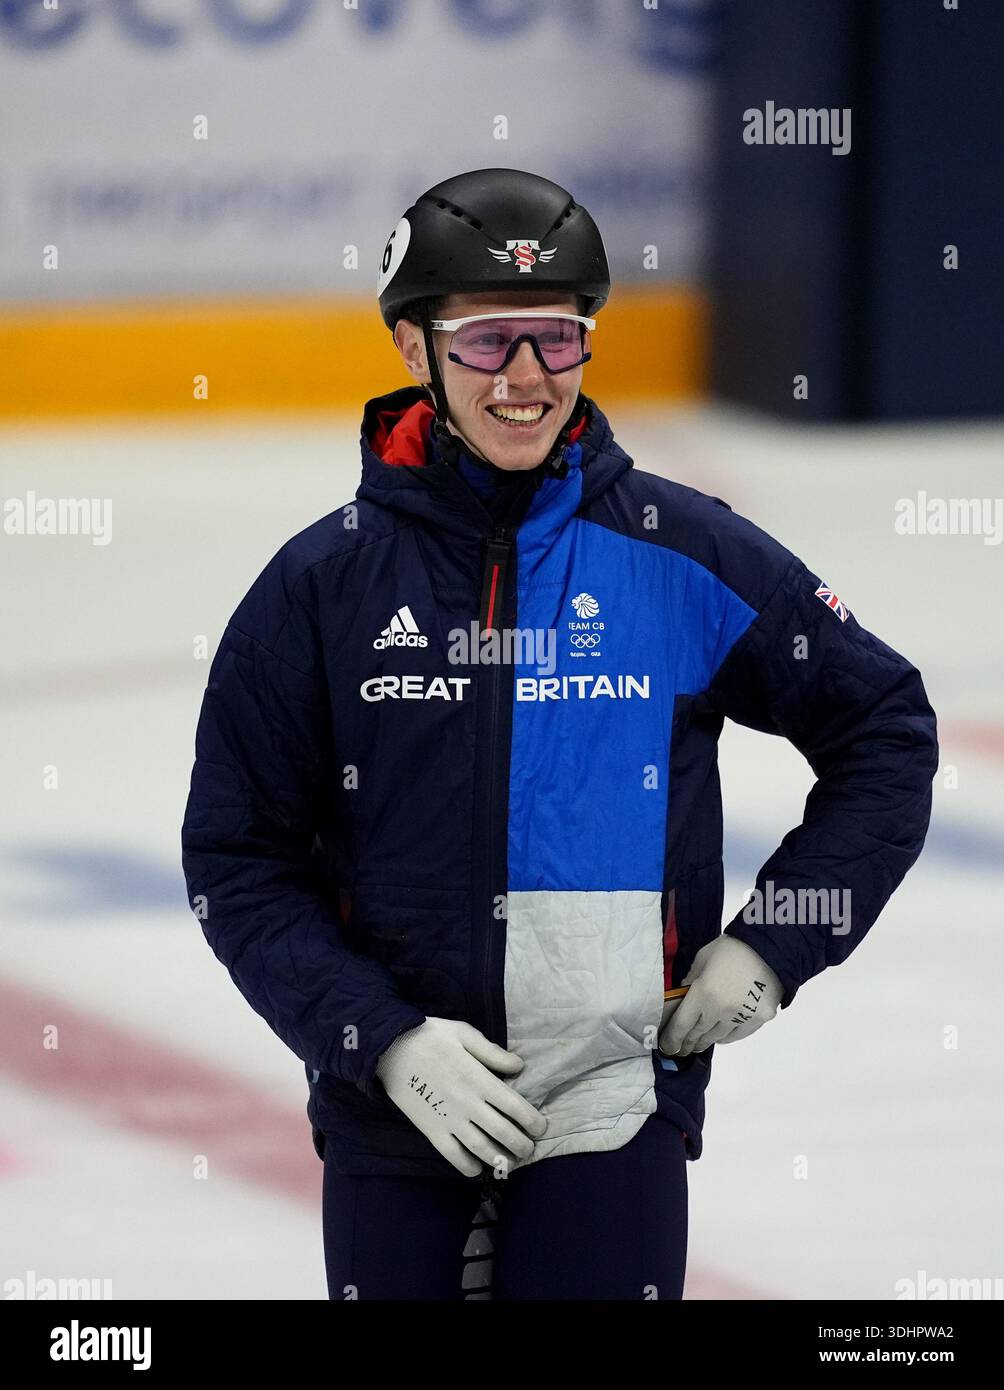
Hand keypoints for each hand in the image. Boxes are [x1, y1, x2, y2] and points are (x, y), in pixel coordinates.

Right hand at [375, 1016, 547, 1177]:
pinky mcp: (431, 1130)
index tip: (541, 1128)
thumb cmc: (431, 1036)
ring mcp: (449, 1119)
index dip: (532, 1121)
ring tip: (510, 1163)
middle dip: (522, 1145)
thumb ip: (493, 1052)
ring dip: (500, 1159)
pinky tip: (477, 1167)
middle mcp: (468, 1103)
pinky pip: (453, 1156)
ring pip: (482, 1148)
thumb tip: (519, 1065)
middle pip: (503, 1132)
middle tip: (529, 1150)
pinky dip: (468, 1166)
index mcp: (479, 1078)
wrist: (390, 1048)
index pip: (515, 1106)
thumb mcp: (465, 1033)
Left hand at [658, 935, 782, 1056]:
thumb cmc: (732, 949)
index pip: (682, 1025)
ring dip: (705, 1042)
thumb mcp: (702, 959)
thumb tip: (683, 997)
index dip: (672, 1038)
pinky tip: (718, 1037)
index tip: (667, 1046)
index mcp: (703, 993)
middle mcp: (720, 1010)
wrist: (771, 948)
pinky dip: (725, 1038)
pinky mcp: (758, 1020)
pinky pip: (737, 1036)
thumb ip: (690, 980)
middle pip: (698, 1034)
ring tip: (697, 1044)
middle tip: (680, 1049)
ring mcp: (741, 1018)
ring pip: (717, 1037)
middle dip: (687, 1043)